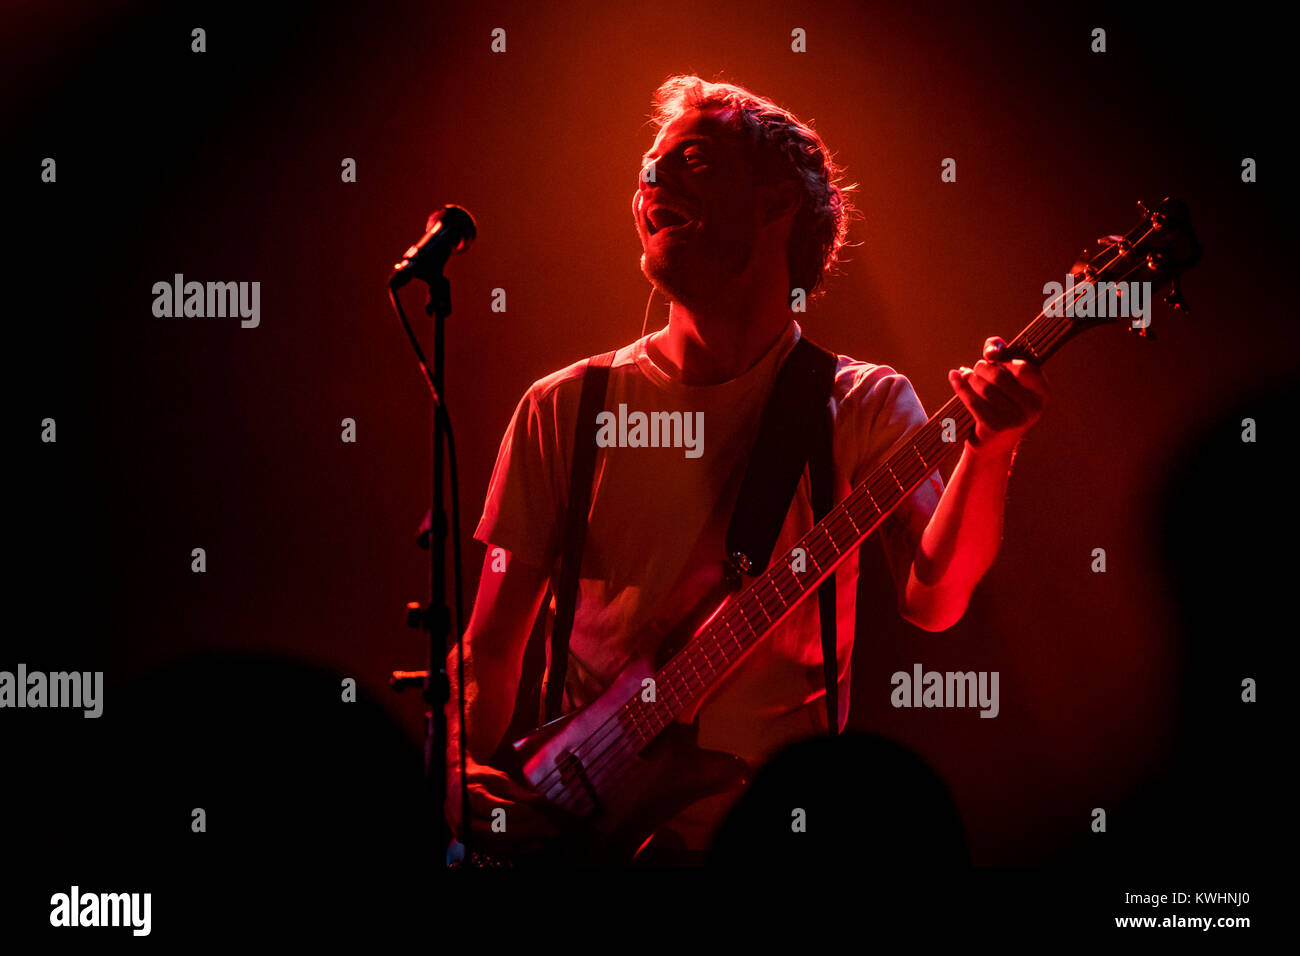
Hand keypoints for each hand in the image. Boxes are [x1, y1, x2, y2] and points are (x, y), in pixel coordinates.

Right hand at [446, 755, 561, 855]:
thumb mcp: (497, 778)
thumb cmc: (479, 780)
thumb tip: (541, 801)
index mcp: (470, 797)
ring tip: (547, 836)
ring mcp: (468, 835)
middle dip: (528, 830)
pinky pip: (498, 851)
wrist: (456, 789)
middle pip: (499, 831)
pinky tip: (536, 845)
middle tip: (550, 828)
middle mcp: (465, 820)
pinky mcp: (474, 844)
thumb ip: (518, 791)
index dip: (520, 812)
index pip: (498, 810)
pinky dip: (518, 849)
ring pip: (500, 844)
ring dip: (526, 842)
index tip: (537, 809)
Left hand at [947, 336, 1048, 457]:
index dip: (1005, 360)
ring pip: (985, 388)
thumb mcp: (1009, 379)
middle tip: (977, 368)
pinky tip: (954, 377)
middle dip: (983, 368)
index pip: (1023, 368)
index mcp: (1042, 392)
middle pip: (1000, 377)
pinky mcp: (994, 427)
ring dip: (970, 377)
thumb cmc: (1002, 403)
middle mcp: (1032, 408)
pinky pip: (972, 401)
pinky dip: (960, 386)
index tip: (993, 358)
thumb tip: (992, 350)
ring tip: (966, 374)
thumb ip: (1003, 354)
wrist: (994, 444)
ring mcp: (1014, 420)